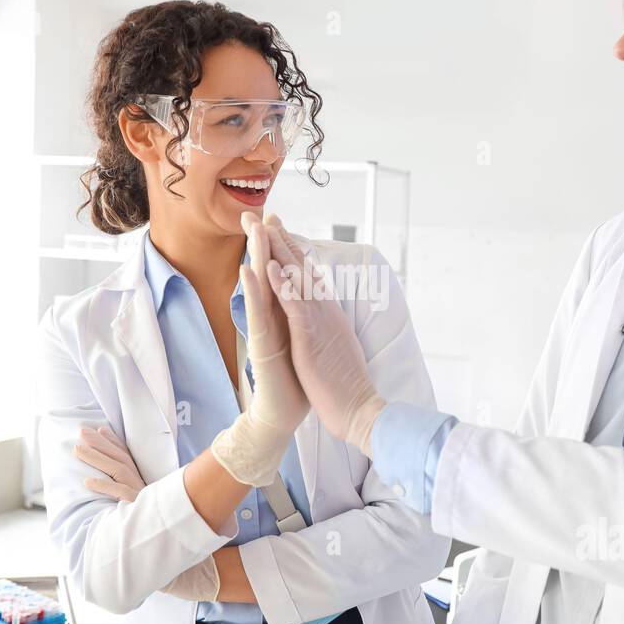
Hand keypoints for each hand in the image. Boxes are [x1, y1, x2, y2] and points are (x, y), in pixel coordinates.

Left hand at [73, 425, 221, 600]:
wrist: (183, 532)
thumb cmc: (167, 519)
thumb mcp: (154, 500)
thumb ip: (142, 491)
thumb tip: (134, 488)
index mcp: (145, 480)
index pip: (128, 456)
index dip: (114, 442)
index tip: (100, 430)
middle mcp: (143, 483)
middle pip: (119, 459)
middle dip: (100, 444)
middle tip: (81, 430)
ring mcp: (140, 493)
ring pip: (116, 470)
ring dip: (96, 458)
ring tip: (77, 449)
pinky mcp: (138, 506)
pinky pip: (118, 494)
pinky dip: (103, 487)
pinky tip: (87, 482)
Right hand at [209, 212, 309, 485]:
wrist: (285, 415)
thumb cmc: (297, 381)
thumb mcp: (302, 341)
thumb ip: (298, 317)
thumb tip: (301, 298)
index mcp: (286, 315)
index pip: (281, 275)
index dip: (278, 247)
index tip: (275, 219)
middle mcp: (272, 318)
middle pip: (266, 274)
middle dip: (261, 242)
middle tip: (251, 213)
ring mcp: (265, 330)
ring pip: (261, 286)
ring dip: (257, 255)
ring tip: (252, 228)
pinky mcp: (263, 346)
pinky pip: (259, 313)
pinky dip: (255, 290)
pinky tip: (249, 270)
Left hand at [261, 214, 385, 456]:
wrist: (360, 410)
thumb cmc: (346, 385)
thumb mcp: (336, 347)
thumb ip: (330, 326)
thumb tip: (326, 315)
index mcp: (329, 313)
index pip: (308, 275)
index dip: (292, 251)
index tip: (277, 230)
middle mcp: (326, 310)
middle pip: (301, 267)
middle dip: (281, 239)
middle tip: (263, 214)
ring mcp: (320, 321)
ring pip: (297, 278)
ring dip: (279, 250)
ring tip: (263, 226)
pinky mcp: (313, 337)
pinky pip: (295, 306)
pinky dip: (283, 285)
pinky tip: (270, 267)